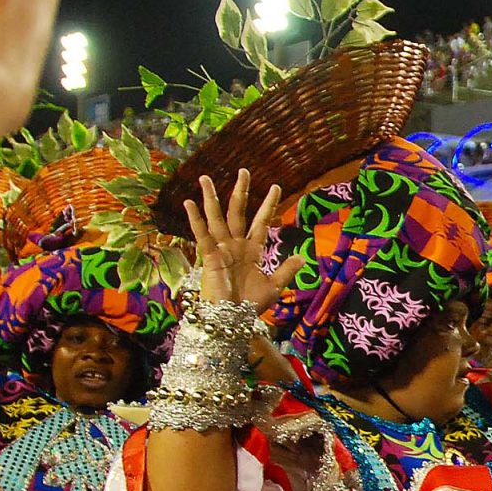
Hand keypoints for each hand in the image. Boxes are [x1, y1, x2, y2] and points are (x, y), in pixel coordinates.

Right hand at [185, 169, 302, 309]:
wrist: (232, 319)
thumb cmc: (250, 305)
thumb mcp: (273, 286)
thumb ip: (286, 270)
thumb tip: (301, 256)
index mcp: (251, 250)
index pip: (261, 221)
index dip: (269, 205)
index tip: (277, 186)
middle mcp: (235, 245)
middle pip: (238, 212)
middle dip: (241, 191)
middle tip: (244, 171)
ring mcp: (221, 248)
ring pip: (216, 217)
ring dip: (211, 197)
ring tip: (205, 177)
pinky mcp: (209, 256)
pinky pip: (201, 234)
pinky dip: (195, 219)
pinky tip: (189, 202)